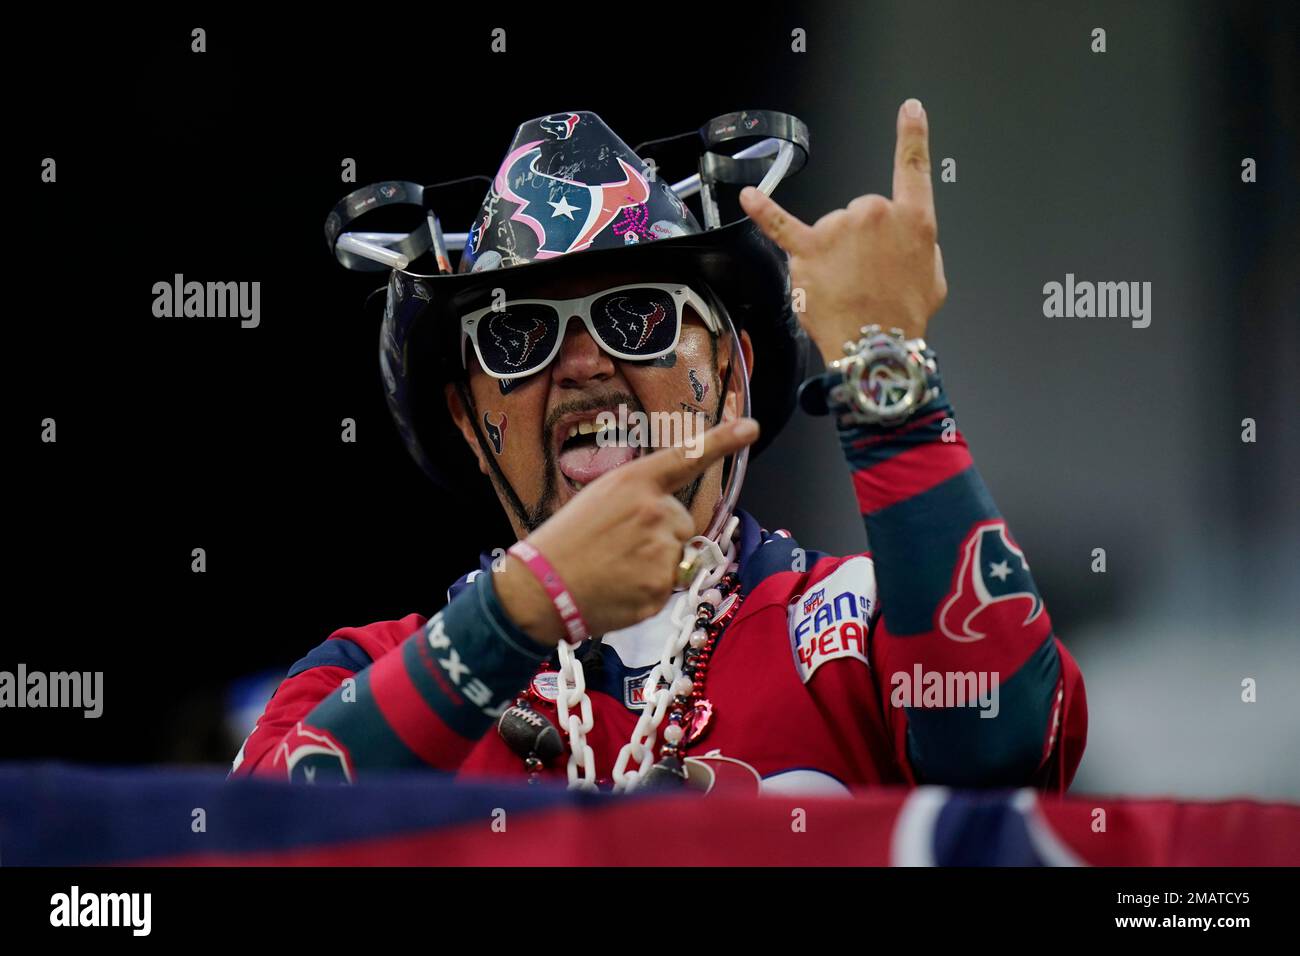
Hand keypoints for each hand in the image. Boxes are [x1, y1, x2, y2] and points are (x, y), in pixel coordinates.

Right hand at [494, 417, 759, 645]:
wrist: (540, 589)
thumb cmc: (564, 542)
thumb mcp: (600, 501)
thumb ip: (640, 502)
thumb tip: (668, 524)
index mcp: (635, 482)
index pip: (687, 457)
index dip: (722, 440)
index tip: (750, 428)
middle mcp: (656, 511)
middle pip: (682, 523)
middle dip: (661, 536)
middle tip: (618, 548)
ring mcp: (662, 550)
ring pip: (678, 557)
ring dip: (655, 565)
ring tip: (615, 569)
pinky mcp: (662, 586)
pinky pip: (668, 586)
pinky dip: (648, 591)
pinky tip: (619, 588)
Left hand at [740, 98, 947, 362]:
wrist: (878, 345)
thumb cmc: (904, 316)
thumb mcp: (933, 277)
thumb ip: (918, 246)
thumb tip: (900, 241)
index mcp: (913, 219)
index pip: (913, 167)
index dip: (912, 135)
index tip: (909, 110)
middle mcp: (875, 214)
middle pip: (860, 212)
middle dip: (861, 241)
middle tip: (868, 275)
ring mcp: (838, 228)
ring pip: (830, 228)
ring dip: (833, 254)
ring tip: (846, 286)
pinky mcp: (808, 249)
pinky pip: (780, 224)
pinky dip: (763, 211)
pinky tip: (749, 199)